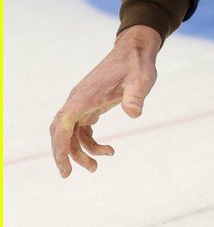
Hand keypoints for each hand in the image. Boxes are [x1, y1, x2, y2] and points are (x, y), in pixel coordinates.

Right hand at [49, 25, 160, 177]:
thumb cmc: (136, 65)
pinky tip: (106, 149)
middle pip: (60, 131)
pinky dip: (89, 142)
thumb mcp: (141, 80)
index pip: (64, 123)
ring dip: (79, 151)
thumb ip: (135, 96)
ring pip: (70, 132)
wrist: (134, 51)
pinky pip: (81, 128)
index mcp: (85, 96)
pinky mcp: (90, 105)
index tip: (64, 164)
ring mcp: (82, 103)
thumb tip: (134, 113)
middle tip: (68, 174)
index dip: (60, 144)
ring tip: (95, 167)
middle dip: (62, 153)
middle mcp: (78, 100)